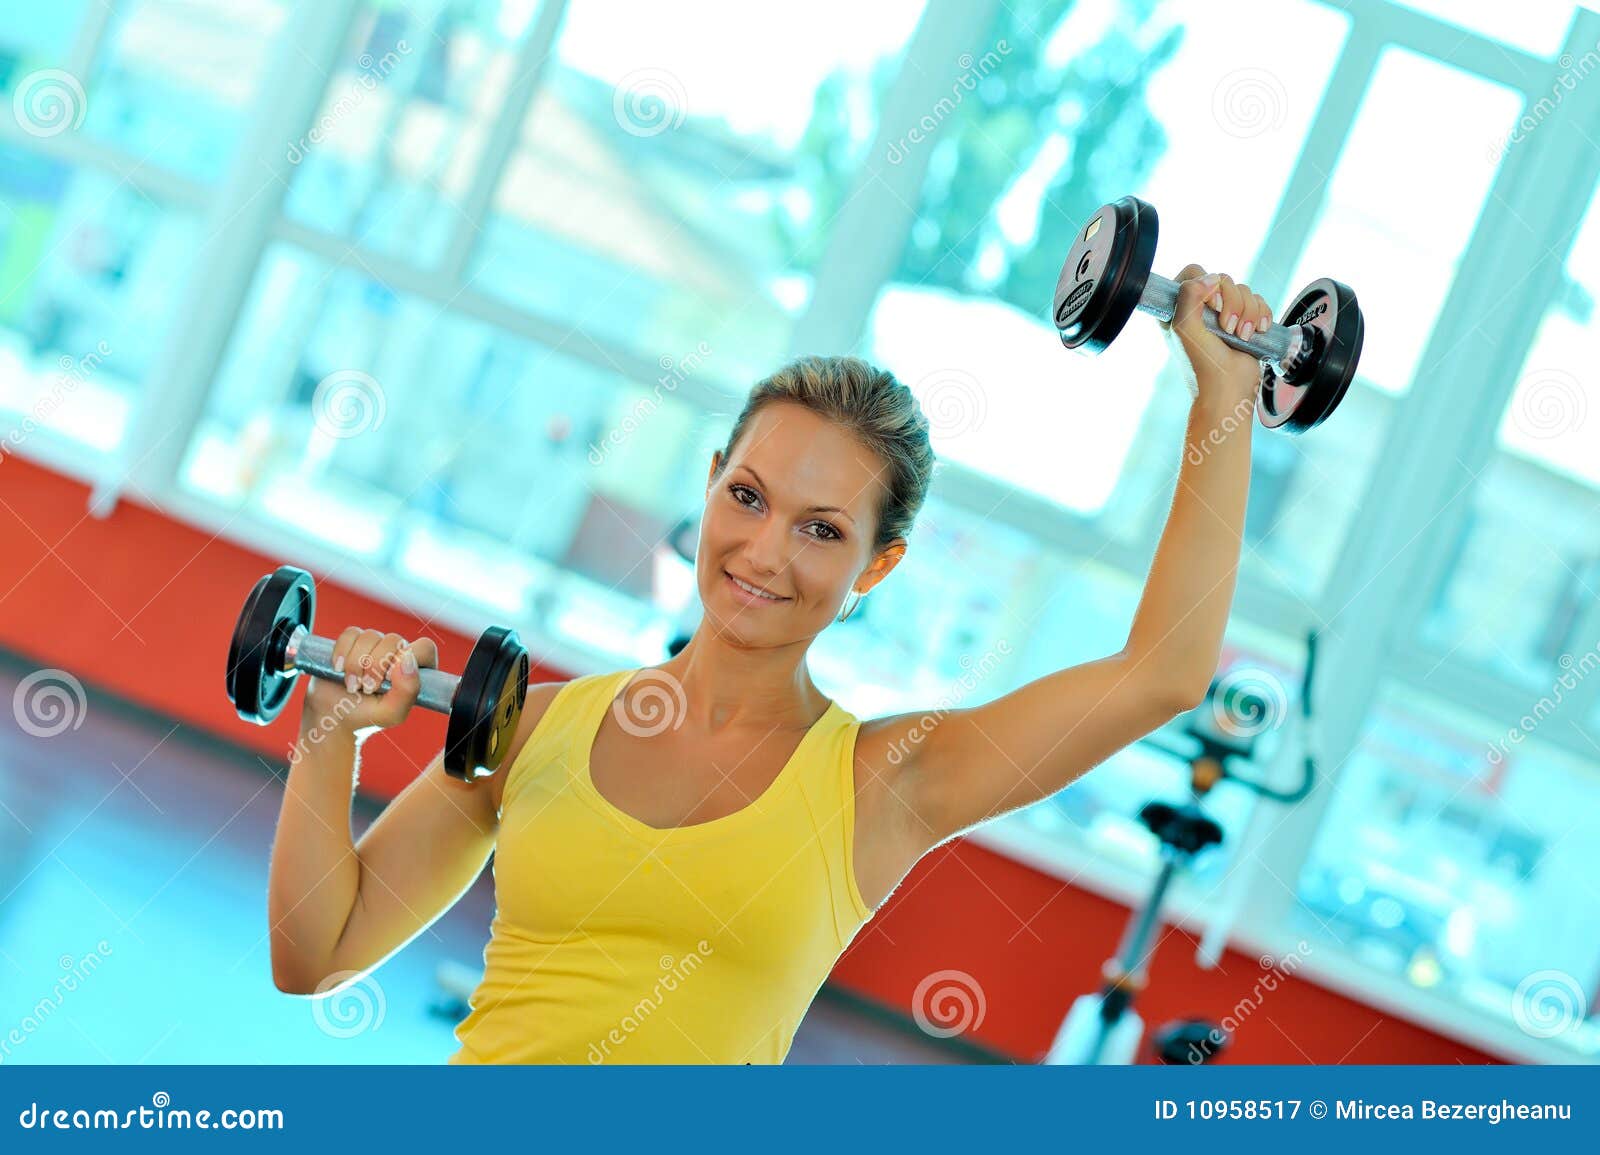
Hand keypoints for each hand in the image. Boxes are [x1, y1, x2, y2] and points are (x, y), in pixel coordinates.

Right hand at [303, 629, 439, 735]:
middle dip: (375, 666)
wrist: (333, 718)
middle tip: (367, 689)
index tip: (388, 680)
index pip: (424, 648)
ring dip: (356, 664)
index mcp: (417, 670)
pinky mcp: (354, 641)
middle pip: (394, 640)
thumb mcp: (391, 713)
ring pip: (371, 635)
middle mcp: (399, 654)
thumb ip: (408, 690)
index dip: (404, 661)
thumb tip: (407, 659)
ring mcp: (376, 646)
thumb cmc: (366, 718)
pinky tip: (339, 669)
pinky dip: (342, 652)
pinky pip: (351, 633)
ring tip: (353, 685)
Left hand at [1160, 264, 1273, 409]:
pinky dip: (1261, 316)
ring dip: (1247, 313)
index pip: (1192, 272)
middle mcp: (1200, 309)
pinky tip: (1256, 333)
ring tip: (1242, 337)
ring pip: (1243, 290)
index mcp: (1177, 308)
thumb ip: (1188, 296)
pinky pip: (1258, 301)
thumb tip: (1210, 278)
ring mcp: (1223, 315)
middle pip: (1223, 279)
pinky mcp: (1244, 321)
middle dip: (1232, 304)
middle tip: (1227, 329)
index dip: (1206, 285)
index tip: (1211, 308)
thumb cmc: (1202, 366)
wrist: (1229, 392)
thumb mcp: (1184, 329)